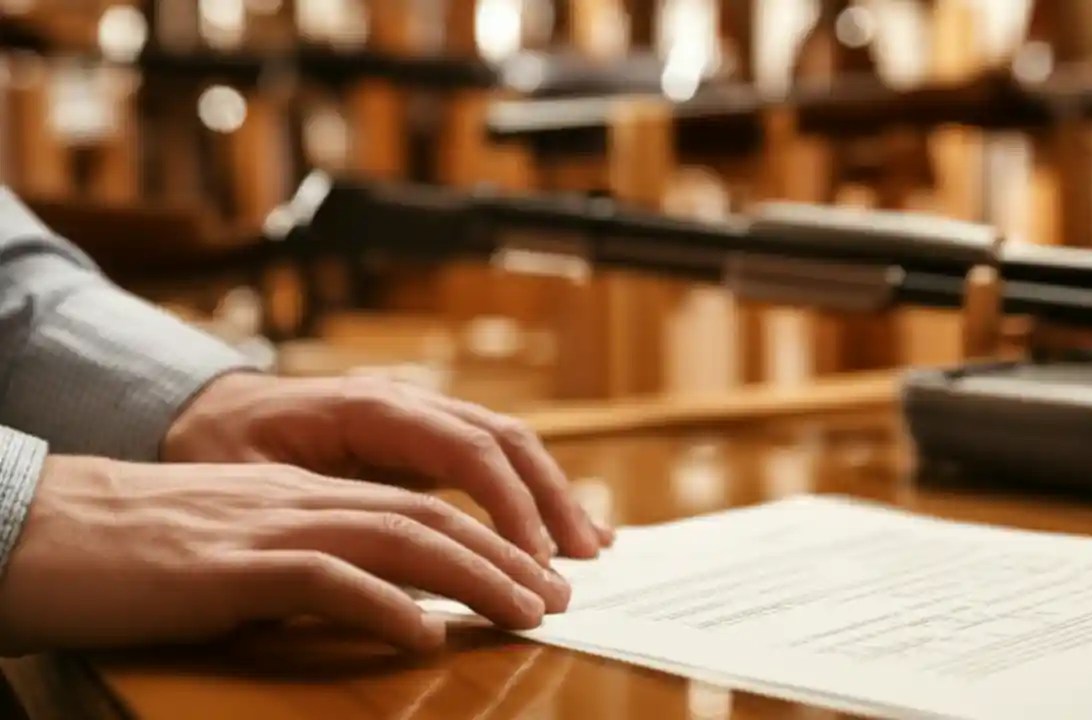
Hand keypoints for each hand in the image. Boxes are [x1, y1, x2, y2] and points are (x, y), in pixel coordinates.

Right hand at [0, 457, 569, 654]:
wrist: (49, 528)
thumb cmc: (142, 547)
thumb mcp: (243, 545)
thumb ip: (312, 560)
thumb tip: (384, 599)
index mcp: (310, 493)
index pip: (422, 505)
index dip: (489, 535)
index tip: (537, 571)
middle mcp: (304, 500)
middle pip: (430, 516)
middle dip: (506, 554)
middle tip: (560, 594)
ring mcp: (272, 529)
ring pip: (399, 537)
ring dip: (474, 576)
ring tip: (527, 611)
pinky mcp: (234, 567)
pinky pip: (326, 581)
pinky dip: (385, 605)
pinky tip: (426, 634)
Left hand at [164, 373, 612, 563]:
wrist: (207, 412)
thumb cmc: (218, 449)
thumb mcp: (248, 484)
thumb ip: (313, 514)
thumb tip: (377, 571)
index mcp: (369, 406)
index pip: (463, 450)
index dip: (507, 504)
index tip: (533, 559)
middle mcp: (407, 399)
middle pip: (503, 440)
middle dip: (549, 500)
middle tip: (581, 564)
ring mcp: (420, 412)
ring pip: (508, 444)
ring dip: (552, 495)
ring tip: (592, 549)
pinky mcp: (423, 435)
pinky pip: (490, 457)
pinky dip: (530, 491)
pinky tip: (557, 529)